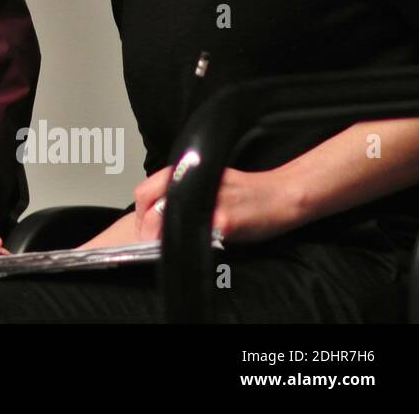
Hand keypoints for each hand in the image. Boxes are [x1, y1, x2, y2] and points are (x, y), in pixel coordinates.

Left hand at [133, 164, 301, 244]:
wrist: (279, 196)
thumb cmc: (244, 190)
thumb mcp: (205, 178)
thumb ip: (178, 188)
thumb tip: (152, 212)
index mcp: (184, 171)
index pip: (143, 193)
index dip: (139, 215)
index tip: (142, 229)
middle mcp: (192, 184)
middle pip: (150, 213)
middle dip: (147, 232)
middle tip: (153, 243)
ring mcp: (206, 205)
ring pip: (167, 227)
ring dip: (164, 240)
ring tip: (172, 246)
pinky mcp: (223, 223)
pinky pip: (193, 239)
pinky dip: (188, 246)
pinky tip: (194, 247)